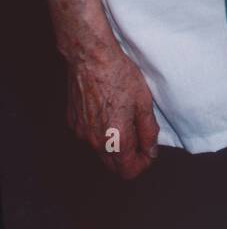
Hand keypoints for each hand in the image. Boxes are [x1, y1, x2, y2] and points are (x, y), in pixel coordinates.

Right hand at [66, 46, 159, 179]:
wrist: (91, 57)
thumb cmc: (119, 75)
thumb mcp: (144, 102)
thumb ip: (149, 131)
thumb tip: (151, 150)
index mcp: (117, 139)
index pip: (130, 171)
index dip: (143, 163)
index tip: (149, 150)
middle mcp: (96, 142)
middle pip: (114, 166)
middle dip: (129, 157)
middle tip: (140, 137)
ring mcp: (81, 133)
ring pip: (101, 151)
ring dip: (114, 145)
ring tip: (124, 120)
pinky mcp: (73, 122)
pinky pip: (89, 136)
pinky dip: (100, 132)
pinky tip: (107, 111)